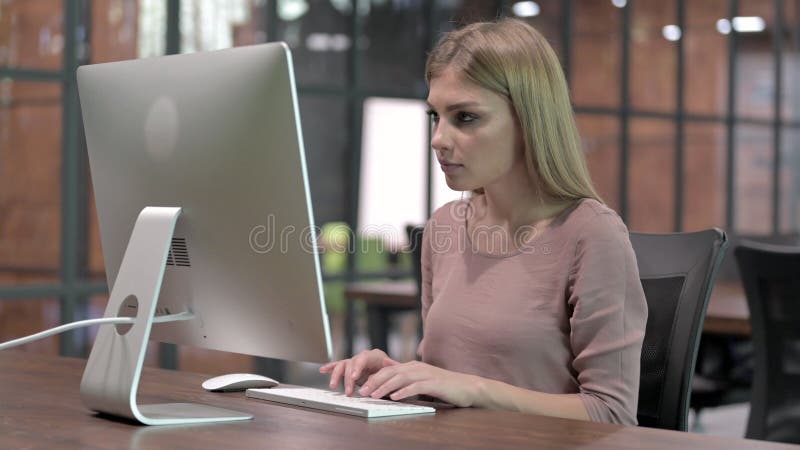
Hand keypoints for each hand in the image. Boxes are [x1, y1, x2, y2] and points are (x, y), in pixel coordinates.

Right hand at [319, 349, 397, 395]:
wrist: (391, 372)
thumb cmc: (392, 372)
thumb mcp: (393, 372)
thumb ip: (388, 371)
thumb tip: (383, 372)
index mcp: (374, 356)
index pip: (363, 359)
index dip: (357, 368)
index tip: (354, 377)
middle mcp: (362, 357)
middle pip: (351, 364)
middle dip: (348, 379)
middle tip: (348, 392)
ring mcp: (354, 362)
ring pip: (342, 365)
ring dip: (337, 376)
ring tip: (333, 386)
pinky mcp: (348, 367)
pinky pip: (338, 366)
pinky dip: (329, 367)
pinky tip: (322, 370)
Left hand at [357, 360, 479, 407]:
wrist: (467, 386)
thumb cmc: (444, 385)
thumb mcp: (422, 380)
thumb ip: (406, 378)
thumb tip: (388, 380)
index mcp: (413, 366)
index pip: (389, 370)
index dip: (374, 378)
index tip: (362, 387)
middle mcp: (417, 367)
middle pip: (391, 372)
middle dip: (375, 381)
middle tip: (363, 391)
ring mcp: (426, 374)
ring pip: (401, 378)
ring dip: (386, 387)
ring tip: (374, 395)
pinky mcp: (434, 383)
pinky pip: (416, 386)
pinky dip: (404, 391)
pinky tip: (395, 398)